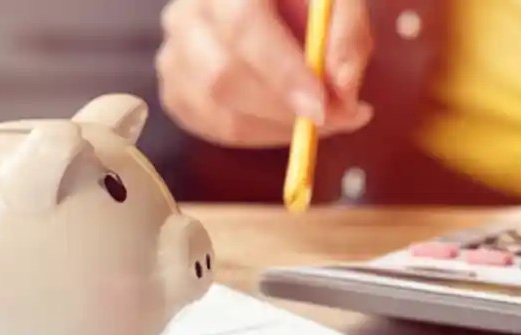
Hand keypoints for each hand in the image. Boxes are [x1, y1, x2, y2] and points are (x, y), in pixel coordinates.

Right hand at [155, 0, 374, 146]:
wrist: (267, 5)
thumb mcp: (337, 1)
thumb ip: (347, 37)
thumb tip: (343, 95)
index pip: (243, 26)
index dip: (282, 74)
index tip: (322, 109)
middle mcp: (187, 13)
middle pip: (221, 76)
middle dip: (283, 112)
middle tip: (336, 120)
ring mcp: (173, 52)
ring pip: (216, 109)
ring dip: (276, 128)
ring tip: (319, 119)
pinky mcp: (174, 87)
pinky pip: (211, 127)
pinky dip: (257, 134)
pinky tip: (286, 119)